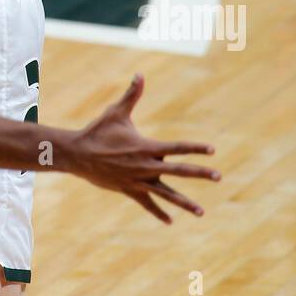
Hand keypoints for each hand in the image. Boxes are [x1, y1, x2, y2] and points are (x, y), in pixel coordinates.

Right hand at [69, 74, 220, 223]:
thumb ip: (132, 95)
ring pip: (166, 194)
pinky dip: (158, 211)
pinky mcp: (129, 190)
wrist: (77, 155)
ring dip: (184, 203)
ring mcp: (138, 180)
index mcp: (146, 147)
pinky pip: (147, 203)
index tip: (212, 149)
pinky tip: (170, 221)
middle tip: (218, 176)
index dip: (195, 148)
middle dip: (200, 173)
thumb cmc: (97, 131)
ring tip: (201, 212)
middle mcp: (145, 166)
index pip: (177, 147)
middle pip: (178, 171)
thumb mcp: (116, 112)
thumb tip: (140, 74)